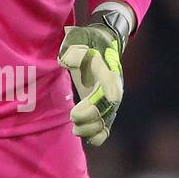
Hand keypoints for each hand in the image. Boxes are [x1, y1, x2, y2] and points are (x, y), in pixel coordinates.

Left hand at [58, 23, 123, 146]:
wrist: (101, 44)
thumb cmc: (87, 42)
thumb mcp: (79, 38)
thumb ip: (72, 50)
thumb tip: (64, 61)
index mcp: (107, 67)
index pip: (107, 82)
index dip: (102, 95)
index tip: (94, 106)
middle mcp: (114, 85)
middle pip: (107, 106)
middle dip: (91, 115)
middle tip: (73, 117)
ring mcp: (112, 98)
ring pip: (108, 118)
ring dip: (93, 129)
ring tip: (76, 129)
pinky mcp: (106, 107)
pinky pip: (107, 125)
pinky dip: (99, 135)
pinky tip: (88, 138)